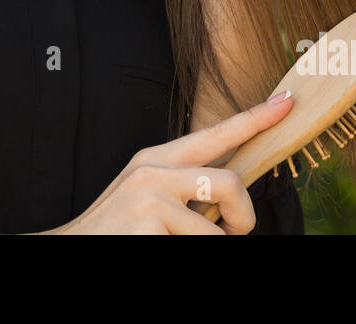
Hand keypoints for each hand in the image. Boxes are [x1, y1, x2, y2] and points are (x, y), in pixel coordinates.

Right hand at [35, 92, 294, 233]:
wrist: (69, 248)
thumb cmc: (118, 230)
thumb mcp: (149, 197)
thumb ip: (184, 186)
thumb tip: (231, 190)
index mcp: (156, 158)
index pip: (215, 134)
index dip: (255, 118)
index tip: (286, 103)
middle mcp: (152, 170)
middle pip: (229, 182)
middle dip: (243, 217)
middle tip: (233, 233)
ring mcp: (149, 196)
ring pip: (216, 230)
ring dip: (213, 245)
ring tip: (183, 245)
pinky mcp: (148, 222)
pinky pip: (199, 245)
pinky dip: (189, 253)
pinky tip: (157, 246)